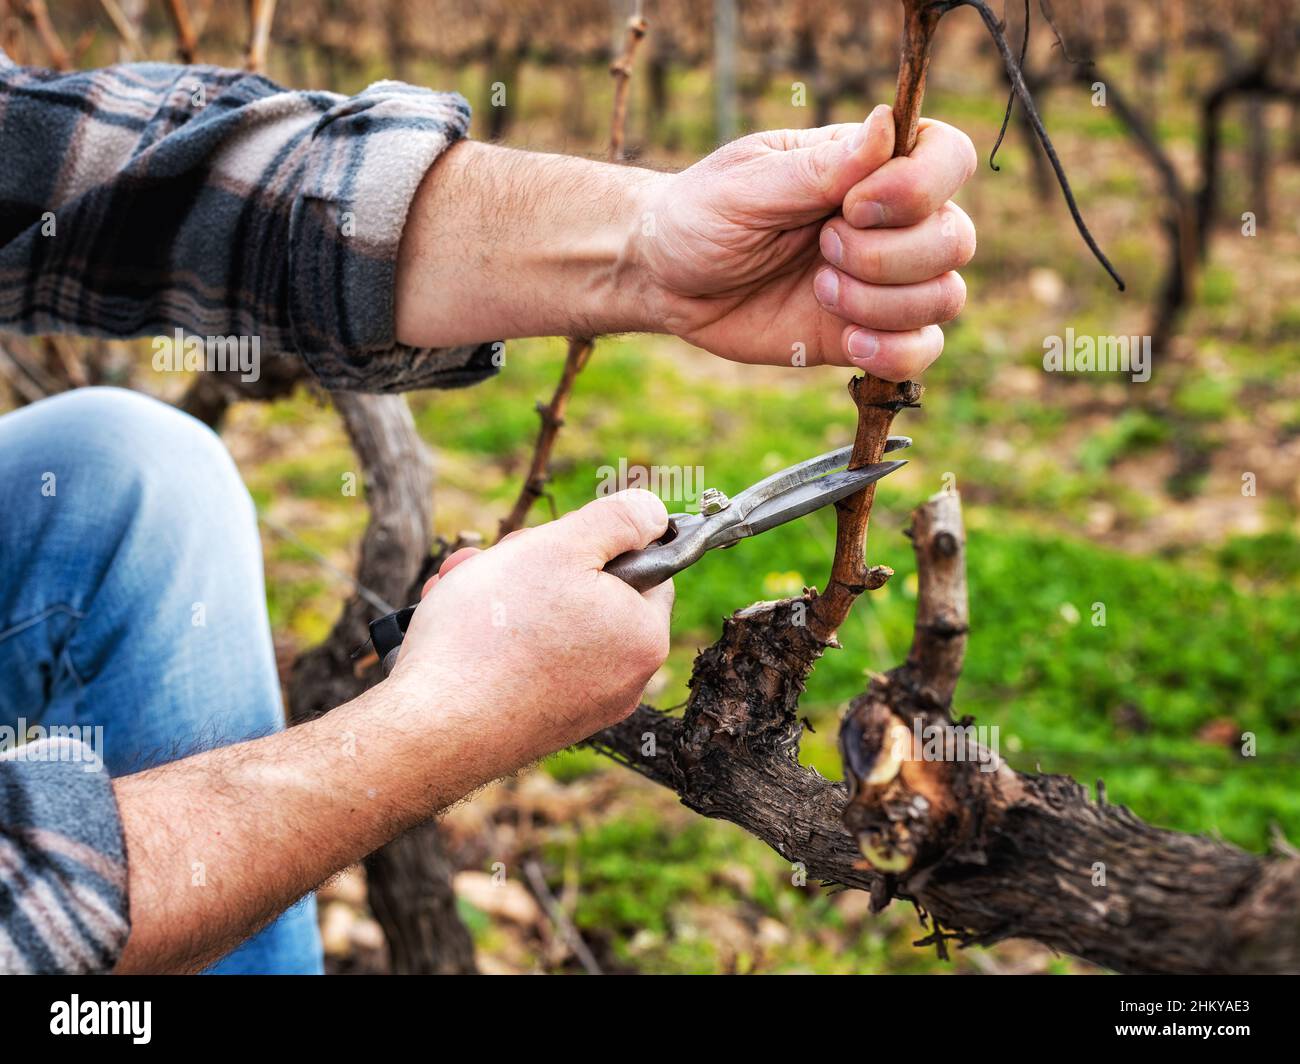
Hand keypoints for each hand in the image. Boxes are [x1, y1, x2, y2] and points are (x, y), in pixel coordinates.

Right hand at [387, 490, 673, 773]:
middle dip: (531, 566)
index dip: (590, 542)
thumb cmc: (493, 633)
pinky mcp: (541, 726)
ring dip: (501, 596)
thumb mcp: (561, 547)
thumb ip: (618, 520)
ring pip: (548, 625)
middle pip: (588, 593)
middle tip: (484, 564)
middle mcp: (625, 680)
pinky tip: (453, 632)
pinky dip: (493, 640)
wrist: (429, 732)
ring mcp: (583, 709)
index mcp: (645, 636)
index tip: (545, 543)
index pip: (642, 566)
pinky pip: (527, 664)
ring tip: (454, 592)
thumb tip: (654, 513)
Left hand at [634, 104, 977, 378]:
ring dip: (880, 302)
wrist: (667, 282)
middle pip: (955, 238)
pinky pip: (922, 350)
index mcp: (867, 167)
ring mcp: (882, 282)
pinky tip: (846, 340)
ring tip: (818, 291)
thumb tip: (887, 124)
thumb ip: (820, 168)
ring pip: (944, 297)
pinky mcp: (865, 333)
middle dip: (886, 255)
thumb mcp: (747, 186)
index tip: (851, 206)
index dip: (920, 187)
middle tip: (819, 250)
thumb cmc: (700, 216)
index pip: (948, 157)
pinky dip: (893, 351)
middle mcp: (889, 222)